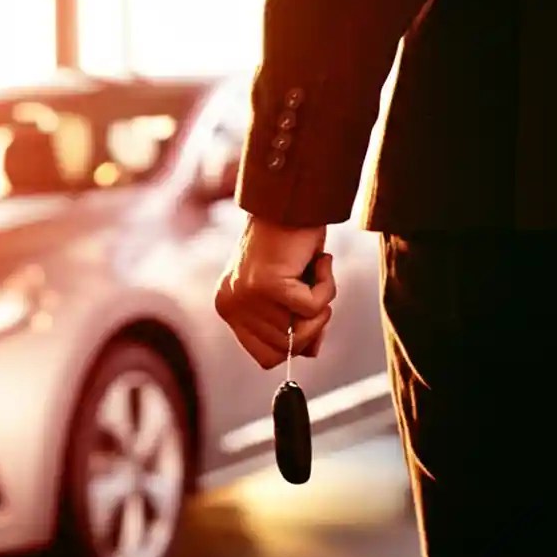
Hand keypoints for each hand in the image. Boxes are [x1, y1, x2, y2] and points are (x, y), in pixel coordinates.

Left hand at [214, 216, 337, 368]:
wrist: (293, 200)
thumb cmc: (293, 243)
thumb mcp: (292, 290)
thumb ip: (297, 323)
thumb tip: (310, 353)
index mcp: (229, 307)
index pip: (264, 356)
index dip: (294, 344)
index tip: (309, 318)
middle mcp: (231, 304)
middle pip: (286, 348)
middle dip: (313, 322)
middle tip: (316, 286)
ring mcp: (247, 296)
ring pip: (302, 330)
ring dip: (322, 300)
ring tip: (314, 268)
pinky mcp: (268, 285)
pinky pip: (313, 309)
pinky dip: (327, 287)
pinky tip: (319, 260)